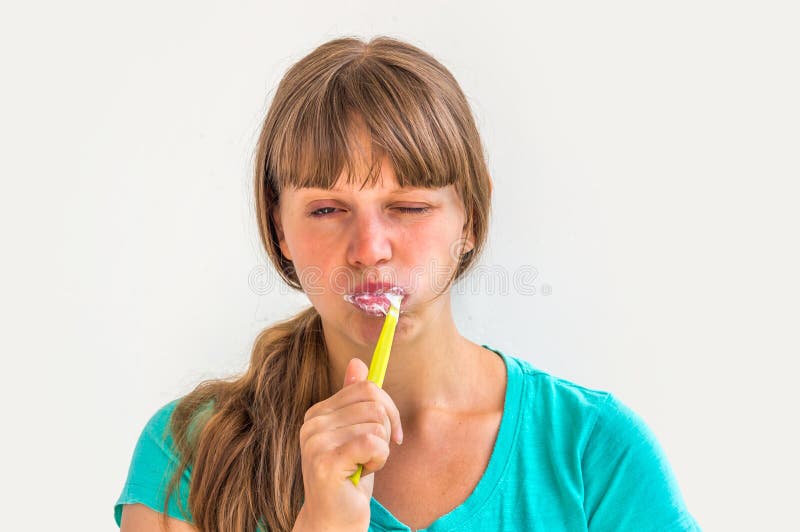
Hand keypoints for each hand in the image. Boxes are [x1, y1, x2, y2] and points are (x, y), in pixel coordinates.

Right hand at [296, 357, 403, 530]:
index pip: (365, 387)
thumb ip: (355, 401)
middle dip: (387, 430)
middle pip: (374, 403)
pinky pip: (373, 444)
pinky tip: (363, 473)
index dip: (387, 408)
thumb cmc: (349, 479)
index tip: (391, 433)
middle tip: (376, 454)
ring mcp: (316, 441)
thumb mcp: (357, 435)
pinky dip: (379, 460)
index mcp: (318, 413)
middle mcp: (313, 423)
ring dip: (382, 450)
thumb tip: (358, 361)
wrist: (334, 522)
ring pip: (377, 425)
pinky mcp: (325, 461)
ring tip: (364, 466)